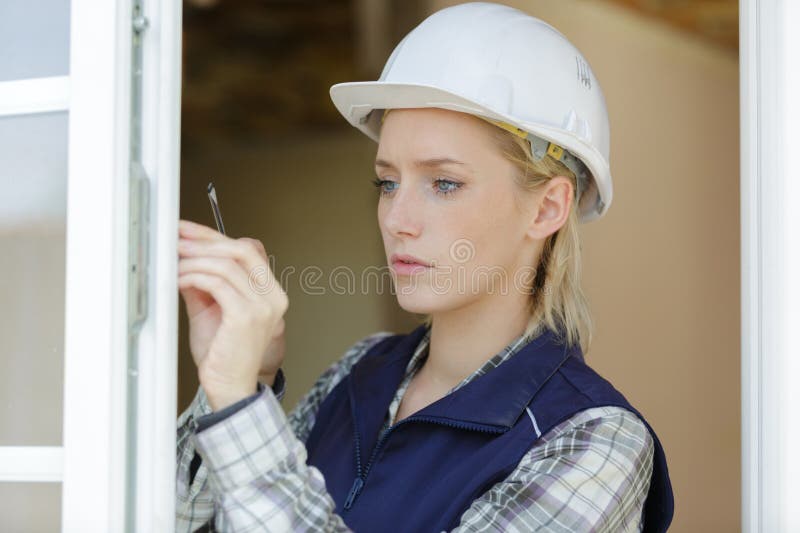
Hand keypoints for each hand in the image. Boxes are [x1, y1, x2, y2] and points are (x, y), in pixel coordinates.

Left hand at [177, 219, 288, 410]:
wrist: (230, 388)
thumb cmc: (224, 355)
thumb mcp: (211, 310)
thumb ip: (203, 284)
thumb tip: (184, 258)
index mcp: (269, 292)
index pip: (247, 250)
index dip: (215, 236)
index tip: (188, 231)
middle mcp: (272, 296)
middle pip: (240, 250)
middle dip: (204, 241)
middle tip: (177, 239)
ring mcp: (262, 306)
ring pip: (226, 264)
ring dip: (194, 260)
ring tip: (173, 263)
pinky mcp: (246, 316)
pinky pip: (217, 283)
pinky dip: (194, 276)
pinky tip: (180, 279)